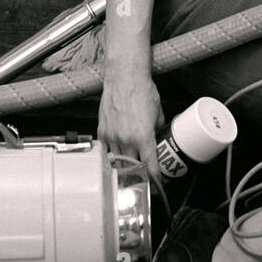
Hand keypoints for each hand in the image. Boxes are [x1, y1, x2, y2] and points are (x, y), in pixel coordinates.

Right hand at [98, 64, 164, 178]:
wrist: (125, 77)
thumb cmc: (141, 90)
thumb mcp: (158, 112)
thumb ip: (158, 128)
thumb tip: (159, 135)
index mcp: (143, 137)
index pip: (149, 166)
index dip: (155, 178)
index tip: (157, 183)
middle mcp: (126, 140)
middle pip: (132, 167)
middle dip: (139, 172)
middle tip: (144, 173)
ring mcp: (112, 136)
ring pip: (118, 161)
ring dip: (125, 164)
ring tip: (130, 165)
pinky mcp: (102, 130)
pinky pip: (106, 150)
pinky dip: (112, 154)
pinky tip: (117, 154)